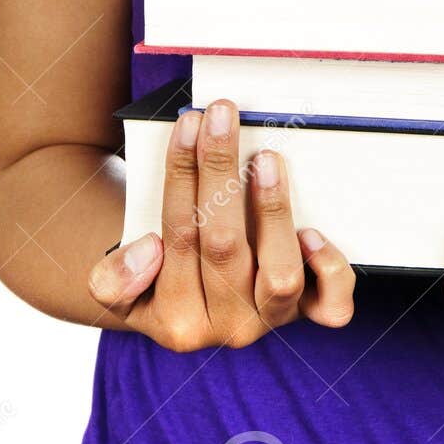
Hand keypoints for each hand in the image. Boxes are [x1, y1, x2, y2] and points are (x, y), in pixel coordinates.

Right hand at [87, 98, 355, 350]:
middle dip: (219, 170)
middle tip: (222, 116)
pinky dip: (328, 268)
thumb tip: (147, 249)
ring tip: (265, 158)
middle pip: (223, 244)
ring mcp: (270, 320)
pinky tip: (311, 228)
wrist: (190, 309)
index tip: (188, 124)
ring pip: (279, 274)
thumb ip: (112, 280)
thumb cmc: (157, 280)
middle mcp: (227, 327)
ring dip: (273, 210)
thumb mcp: (113, 288)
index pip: (176, 235)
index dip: (181, 174)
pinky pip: (331, 303)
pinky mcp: (307, 313)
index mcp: (176, 323)